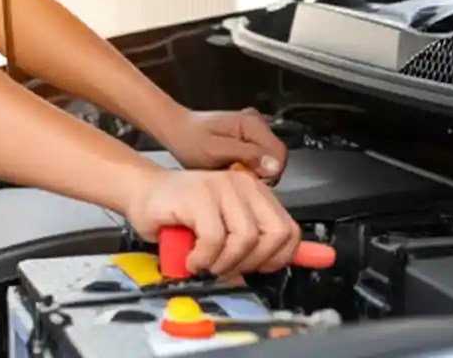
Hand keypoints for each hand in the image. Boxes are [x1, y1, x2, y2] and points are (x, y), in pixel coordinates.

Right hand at [125, 169, 300, 275]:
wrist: (142, 193)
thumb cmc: (181, 214)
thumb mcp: (227, 231)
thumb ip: (263, 244)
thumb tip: (310, 259)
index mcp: (256, 192)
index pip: (289, 230)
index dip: (276, 259)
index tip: (254, 268)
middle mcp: (244, 185)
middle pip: (274, 235)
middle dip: (252, 263)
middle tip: (228, 268)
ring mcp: (222, 186)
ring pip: (246, 238)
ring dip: (224, 262)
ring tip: (206, 263)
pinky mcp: (200, 194)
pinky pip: (215, 238)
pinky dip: (203, 258)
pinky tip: (192, 258)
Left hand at [159, 108, 287, 182]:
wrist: (176, 131)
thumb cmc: (189, 140)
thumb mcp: (215, 151)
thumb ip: (246, 155)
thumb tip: (274, 165)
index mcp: (252, 123)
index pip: (279, 154)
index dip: (270, 173)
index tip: (251, 181)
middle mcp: (257, 123)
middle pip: (276, 158)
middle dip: (261, 173)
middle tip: (237, 178)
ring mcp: (253, 130)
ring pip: (268, 160)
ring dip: (254, 172)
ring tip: (231, 171)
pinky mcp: (248, 138)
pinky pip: (259, 159)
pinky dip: (248, 168)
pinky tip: (232, 168)